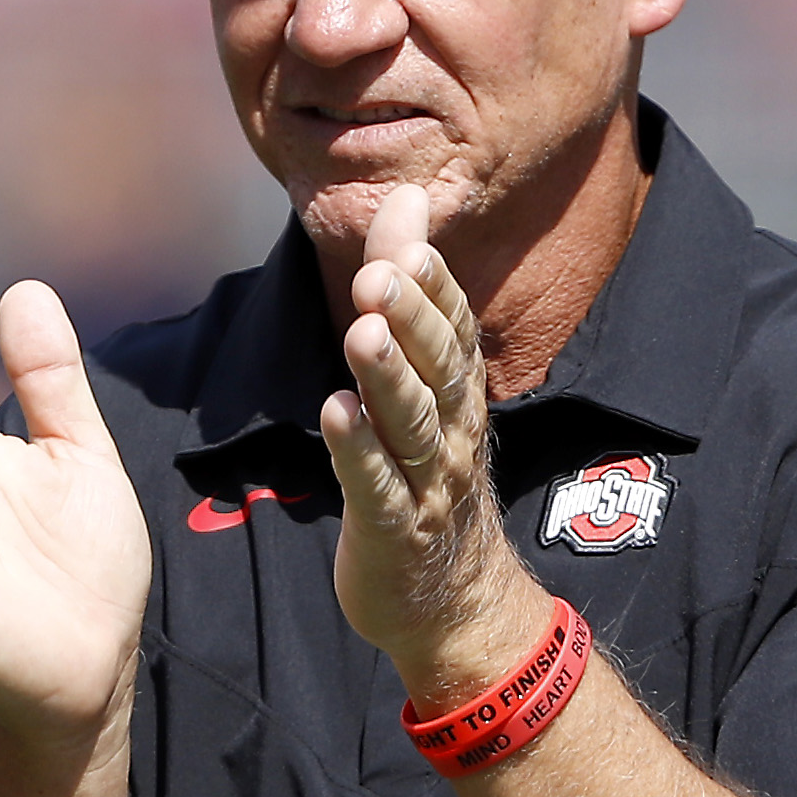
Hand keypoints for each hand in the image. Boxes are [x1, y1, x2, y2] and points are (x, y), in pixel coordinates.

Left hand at [320, 187, 552, 707]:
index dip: (435, 289)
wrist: (454, 599)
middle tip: (385, 274)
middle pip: (438, 369)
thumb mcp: (421, 376)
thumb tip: (405, 197)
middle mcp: (454, 433)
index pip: (454, 331)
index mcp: (460, 392)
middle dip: (414, 319)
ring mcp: (428, 485)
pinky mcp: (394, 532)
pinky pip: (377, 488)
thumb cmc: (425, 470)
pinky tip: (336, 415)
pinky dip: (359, 453)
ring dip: (387, 379)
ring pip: (412, 426)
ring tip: (362, 334)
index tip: (410, 243)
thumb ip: (408, 289)